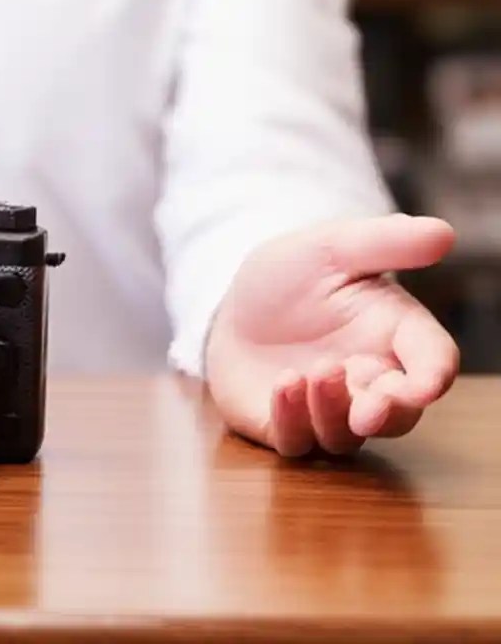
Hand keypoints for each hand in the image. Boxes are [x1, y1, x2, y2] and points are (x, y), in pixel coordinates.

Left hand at [206, 214, 458, 455]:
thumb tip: (443, 233)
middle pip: (398, 416)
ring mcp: (326, 410)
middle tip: (373, 406)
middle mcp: (368, 382)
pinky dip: (292, 419)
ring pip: (345, 436)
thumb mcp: (333, 247)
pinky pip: (295, 441)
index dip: (434, 377)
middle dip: (388, 414)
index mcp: (395, 336)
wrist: (232, 303)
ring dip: (334, 413)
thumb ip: (385, 242)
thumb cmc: (293, 275)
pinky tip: (283, 383)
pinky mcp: (284, 426)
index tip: (425, 385)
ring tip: (315, 372)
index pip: (433, 363)